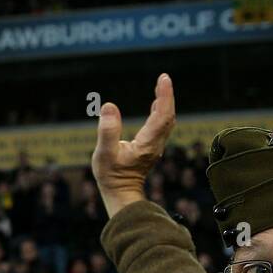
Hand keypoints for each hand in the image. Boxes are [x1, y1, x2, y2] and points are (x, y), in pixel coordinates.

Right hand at [91, 73, 175, 218]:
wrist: (120, 193)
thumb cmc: (111, 175)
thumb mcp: (104, 154)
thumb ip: (107, 131)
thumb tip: (109, 107)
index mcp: (147, 144)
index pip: (161, 116)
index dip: (164, 96)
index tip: (164, 79)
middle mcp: (155, 144)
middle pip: (168, 116)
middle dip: (167, 96)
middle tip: (163, 78)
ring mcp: (155, 147)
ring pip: (166, 121)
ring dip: (165, 103)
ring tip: (161, 86)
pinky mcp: (151, 148)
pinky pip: (161, 126)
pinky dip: (161, 111)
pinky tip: (156, 104)